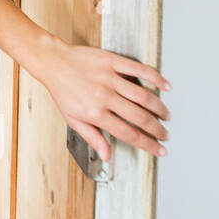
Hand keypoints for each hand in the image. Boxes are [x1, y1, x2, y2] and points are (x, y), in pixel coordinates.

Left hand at [34, 38, 172, 161]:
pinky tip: (166, 87)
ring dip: (159, 108)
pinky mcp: (112, 61)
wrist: (52, 63)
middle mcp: (104, 97)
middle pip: (140, 117)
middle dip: (157, 129)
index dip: (148, 144)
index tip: (160, 150)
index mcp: (95, 113)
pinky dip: (156, 78)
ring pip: (143, 96)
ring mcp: (109, 78)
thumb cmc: (62, 91)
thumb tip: (107, 157)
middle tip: (165, 134)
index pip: (129, 134)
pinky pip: (139, 70)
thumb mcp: (72, 119)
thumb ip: (92, 138)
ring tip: (166, 116)